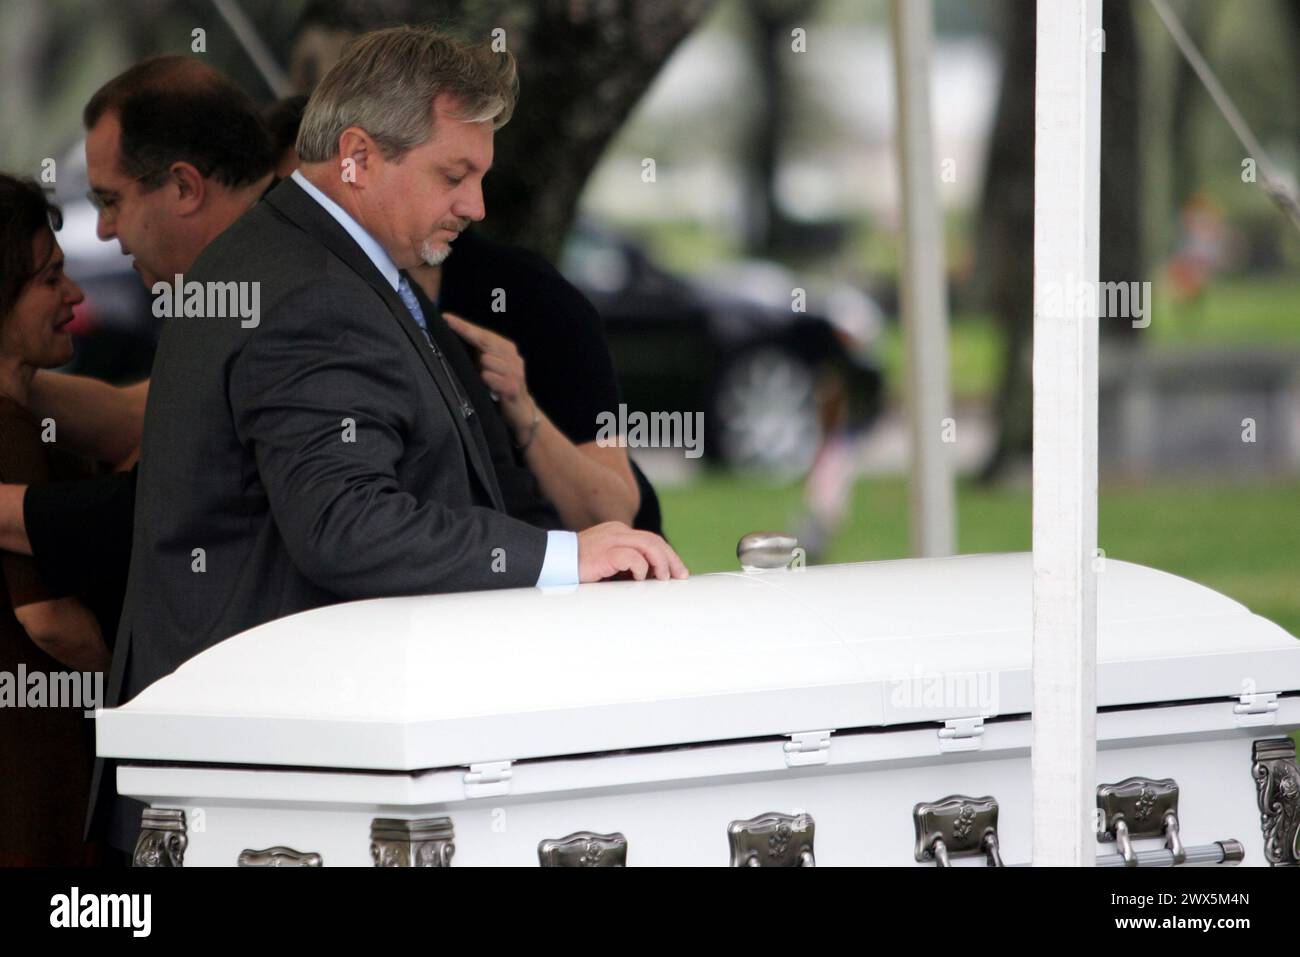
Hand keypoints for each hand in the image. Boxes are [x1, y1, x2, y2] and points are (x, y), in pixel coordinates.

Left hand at [443, 312, 533, 441]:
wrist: (521, 413)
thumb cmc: (500, 388)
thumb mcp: (492, 367)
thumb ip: (480, 353)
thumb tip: (455, 339)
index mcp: (507, 349)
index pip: (483, 334)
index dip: (464, 326)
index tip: (447, 318)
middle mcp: (513, 357)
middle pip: (485, 341)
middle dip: (465, 332)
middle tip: (447, 323)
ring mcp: (514, 372)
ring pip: (486, 360)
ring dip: (480, 368)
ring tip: (483, 379)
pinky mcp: (512, 387)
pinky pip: (490, 377)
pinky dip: (486, 381)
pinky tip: (489, 388)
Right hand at [577, 521, 688, 582]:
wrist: (551, 563)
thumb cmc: (577, 569)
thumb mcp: (607, 565)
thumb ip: (625, 566)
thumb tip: (649, 580)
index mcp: (617, 532)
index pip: (650, 540)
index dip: (667, 554)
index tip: (676, 571)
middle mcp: (617, 532)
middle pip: (654, 541)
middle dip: (671, 559)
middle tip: (680, 576)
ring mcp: (611, 540)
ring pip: (648, 545)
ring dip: (661, 563)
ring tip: (664, 578)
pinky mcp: (605, 552)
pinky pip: (632, 557)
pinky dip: (641, 568)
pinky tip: (640, 578)